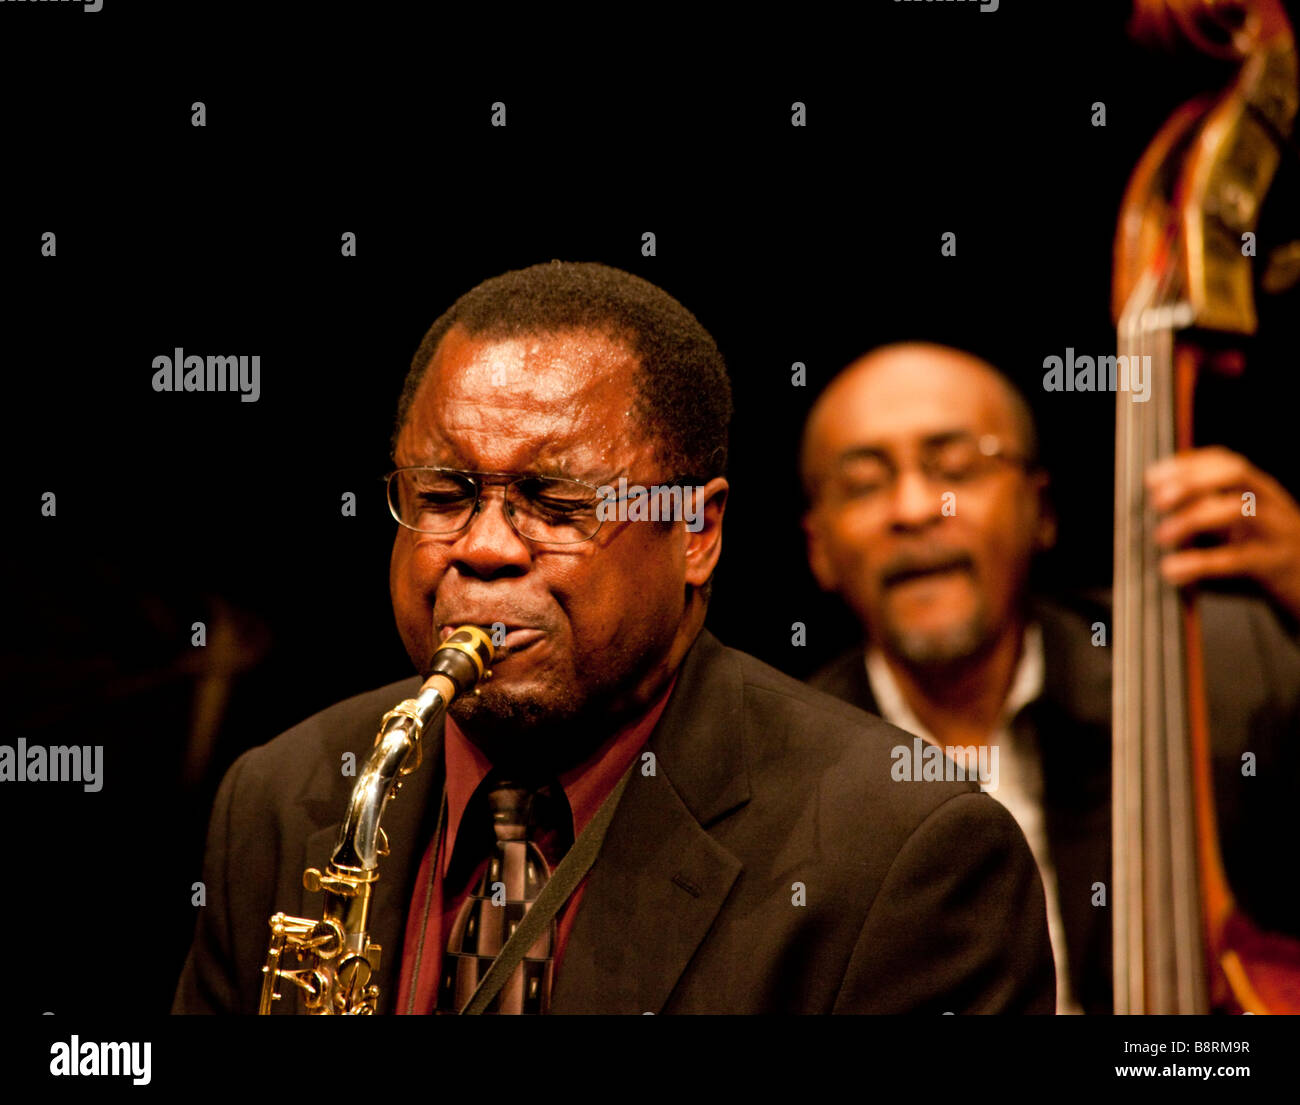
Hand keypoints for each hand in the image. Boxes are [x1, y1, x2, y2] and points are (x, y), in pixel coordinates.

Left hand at [1146, 446, 1299, 623]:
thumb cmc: (1264, 550)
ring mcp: (1276, 530)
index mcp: (1258, 488)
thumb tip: (1155, 501)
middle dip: (1192, 482)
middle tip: (1158, 501)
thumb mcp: (1237, 524)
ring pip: (1238, 510)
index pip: (1225, 461)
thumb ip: (1205, 509)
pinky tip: (1174, 570)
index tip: (1152, 477)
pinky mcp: (1274, 563)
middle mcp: (1270, 502)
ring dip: (1193, 519)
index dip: (1188, 464)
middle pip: (1235, 474)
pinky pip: (1236, 558)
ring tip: (1161, 536)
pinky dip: (1199, 563)